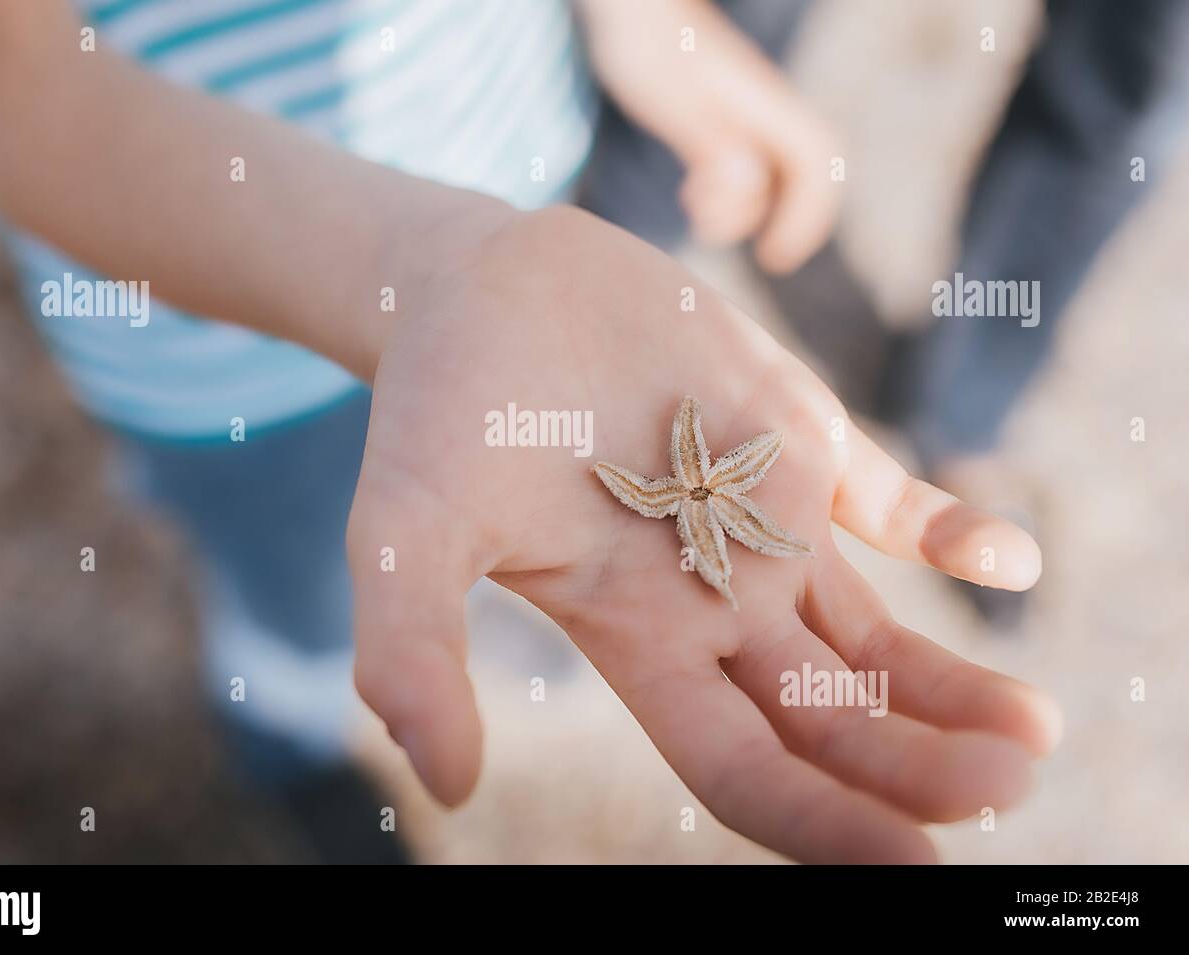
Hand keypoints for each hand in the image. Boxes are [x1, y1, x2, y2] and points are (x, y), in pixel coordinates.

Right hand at [347, 206, 1059, 862]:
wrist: (490, 286)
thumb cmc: (437, 410)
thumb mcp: (405, 530)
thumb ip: (412, 649)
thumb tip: (444, 783)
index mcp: (636, 638)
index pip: (745, 765)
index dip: (824, 821)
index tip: (915, 862)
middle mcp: (713, 600)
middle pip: (831, 718)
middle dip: (918, 765)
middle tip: (1007, 782)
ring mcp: (765, 523)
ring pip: (876, 637)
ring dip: (955, 688)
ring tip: (1034, 731)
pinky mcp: (797, 441)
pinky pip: (891, 504)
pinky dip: (951, 533)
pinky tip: (1008, 562)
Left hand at [576, 0, 841, 272]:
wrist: (631, 6)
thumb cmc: (648, 47)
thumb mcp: (675, 101)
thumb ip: (714, 144)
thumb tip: (751, 182)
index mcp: (764, 106)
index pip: (817, 164)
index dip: (806, 217)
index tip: (771, 257)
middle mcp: (765, 113)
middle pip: (804, 179)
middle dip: (781, 221)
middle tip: (743, 244)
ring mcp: (746, 118)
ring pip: (770, 179)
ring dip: (741, 209)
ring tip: (695, 202)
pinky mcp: (722, 122)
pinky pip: (743, 169)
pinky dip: (724, 193)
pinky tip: (691, 190)